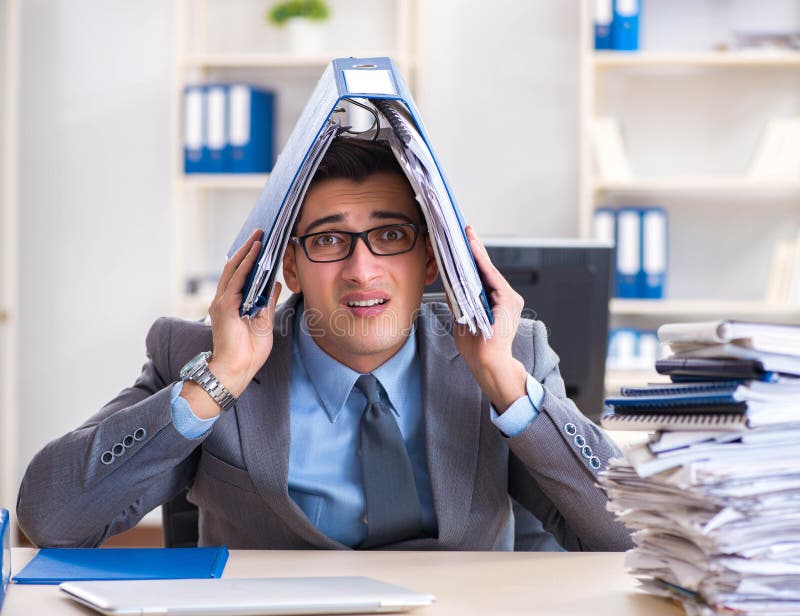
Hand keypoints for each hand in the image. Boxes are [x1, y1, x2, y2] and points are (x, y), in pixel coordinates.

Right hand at [206, 229, 280, 398]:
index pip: (240, 276)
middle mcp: (224, 300)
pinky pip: (238, 279)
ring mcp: (222, 302)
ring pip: (235, 269)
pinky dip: (247, 264)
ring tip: (259, 236)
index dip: (249, 259)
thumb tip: (276, 284)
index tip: (261, 244)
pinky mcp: (225, 306)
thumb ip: (267, 302)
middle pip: (235, 267)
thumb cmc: (249, 352)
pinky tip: (256, 252)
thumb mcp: (264, 322)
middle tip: (260, 232)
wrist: (237, 370)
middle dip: (248, 249)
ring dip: (248, 251)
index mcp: (232, 305)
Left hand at [452, 226, 527, 411]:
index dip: (472, 258)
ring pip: (489, 270)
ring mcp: (509, 298)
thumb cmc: (475, 346)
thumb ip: (458, 300)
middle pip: (486, 269)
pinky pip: (493, 277)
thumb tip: (448, 282)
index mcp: (494, 301)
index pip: (481, 275)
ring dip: (477, 251)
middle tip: (465, 229)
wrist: (486, 362)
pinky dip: (482, 263)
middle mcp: (504, 297)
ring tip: (466, 234)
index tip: (462, 241)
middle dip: (475, 248)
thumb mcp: (462, 317)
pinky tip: (473, 250)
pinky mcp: (509, 300)